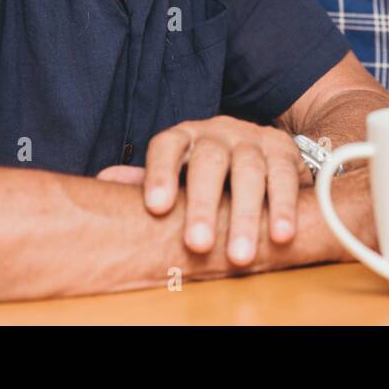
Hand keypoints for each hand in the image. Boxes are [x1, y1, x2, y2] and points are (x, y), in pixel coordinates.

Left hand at [95, 116, 307, 266]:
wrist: (262, 147)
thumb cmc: (207, 170)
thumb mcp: (178, 171)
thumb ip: (147, 180)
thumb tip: (102, 182)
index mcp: (185, 136)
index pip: (167, 147)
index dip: (159, 174)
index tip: (156, 208)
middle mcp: (219, 133)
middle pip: (209, 162)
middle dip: (203, 205)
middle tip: (198, 245)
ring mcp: (253, 139)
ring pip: (249, 172)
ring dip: (246, 215)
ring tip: (239, 256)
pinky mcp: (284, 151)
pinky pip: (285, 177)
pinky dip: (284, 208)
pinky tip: (281, 236)